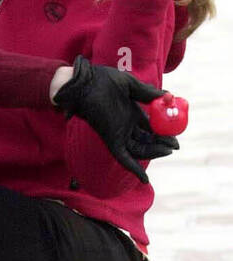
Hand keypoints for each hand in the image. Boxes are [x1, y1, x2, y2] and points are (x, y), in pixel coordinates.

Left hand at [52, 55, 175, 182]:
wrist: (85, 83)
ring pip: (139, 150)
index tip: (176, 136)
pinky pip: (124, 159)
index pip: (150, 128)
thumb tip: (168, 95)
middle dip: (161, 145)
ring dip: (154, 153)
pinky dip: (134, 169)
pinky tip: (144, 179)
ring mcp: (118, 134)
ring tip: (168, 151)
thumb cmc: (103, 80)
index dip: (163, 133)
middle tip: (175, 146)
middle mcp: (125, 126)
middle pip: (146, 141)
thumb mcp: (130, 85)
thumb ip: (148, 93)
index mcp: (131, 113)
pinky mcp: (111, 141)